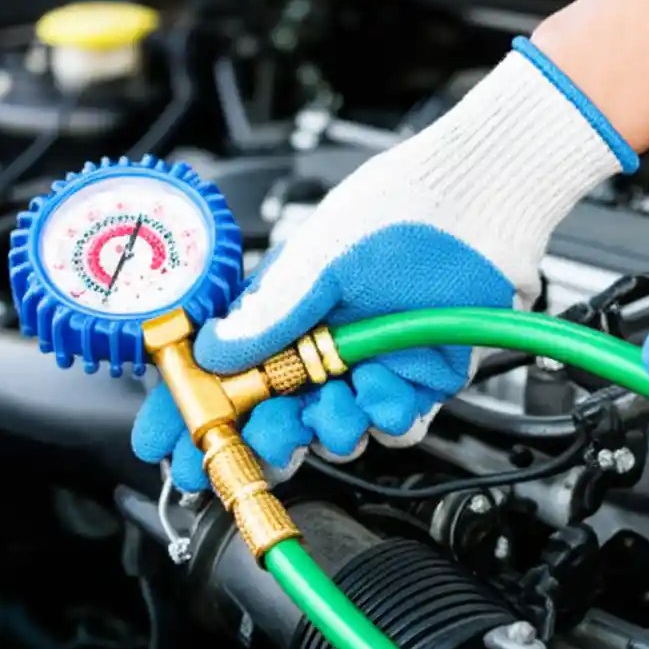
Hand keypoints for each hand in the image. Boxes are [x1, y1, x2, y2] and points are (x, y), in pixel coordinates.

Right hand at [132, 37, 637, 491]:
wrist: (482, 202)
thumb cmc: (401, 209)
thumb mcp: (322, 258)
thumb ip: (272, 313)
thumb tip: (214, 353)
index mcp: (285, 310)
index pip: (222, 370)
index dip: (190, 409)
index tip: (165, 444)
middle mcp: (323, 343)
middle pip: (275, 415)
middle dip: (261, 440)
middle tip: (258, 446)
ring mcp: (370, 364)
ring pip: (333, 430)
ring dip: (329, 431)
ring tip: (335, 408)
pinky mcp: (420, 378)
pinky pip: (394, 424)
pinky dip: (386, 416)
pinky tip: (386, 387)